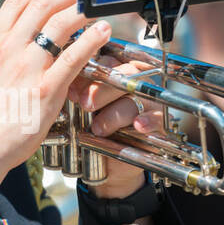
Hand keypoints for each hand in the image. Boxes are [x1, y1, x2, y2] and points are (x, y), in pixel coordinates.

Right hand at [0, 0, 111, 200]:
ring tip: (94, 12)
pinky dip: (92, 39)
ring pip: (60, 24)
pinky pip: (74, 56)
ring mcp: (28, 67)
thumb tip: (21, 36)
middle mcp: (9, 48)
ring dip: (82, 12)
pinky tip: (103, 32)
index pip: (17, 1)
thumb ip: (2, 50)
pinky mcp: (47, 89)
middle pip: (42, 4)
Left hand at [68, 55, 165, 199]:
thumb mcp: (84, 110)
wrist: (108, 161)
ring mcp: (148, 102)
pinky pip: (156, 117)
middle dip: (102, 89)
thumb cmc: (95, 128)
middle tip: (85, 103)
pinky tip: (137, 125)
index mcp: (116, 74)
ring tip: (98, 127)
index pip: (108, 63)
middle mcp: (135, 85)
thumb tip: (65, 83)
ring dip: (115, 112)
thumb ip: (79, 92)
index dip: (90, 73)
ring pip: (136, 98)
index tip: (72, 89)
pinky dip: (147, 121)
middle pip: (125, 75)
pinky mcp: (158, 122)